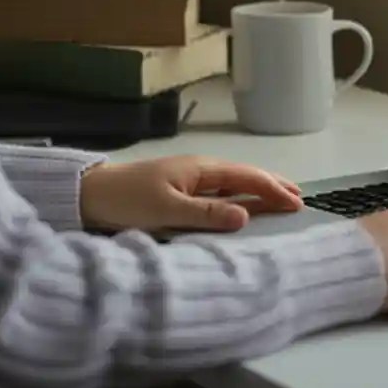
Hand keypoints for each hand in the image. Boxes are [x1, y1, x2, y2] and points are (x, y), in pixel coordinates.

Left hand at [79, 155, 302, 232]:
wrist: (88, 194)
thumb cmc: (126, 200)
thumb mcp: (167, 209)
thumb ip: (207, 214)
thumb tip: (246, 217)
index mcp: (201, 170)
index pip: (248, 178)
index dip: (274, 190)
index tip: (297, 203)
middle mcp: (200, 170)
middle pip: (245, 176)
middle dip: (273, 185)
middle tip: (299, 197)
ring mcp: (190, 179)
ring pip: (234, 183)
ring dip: (258, 191)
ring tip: (280, 199)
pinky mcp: (180, 190)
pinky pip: (221, 192)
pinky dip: (240, 197)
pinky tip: (244, 205)